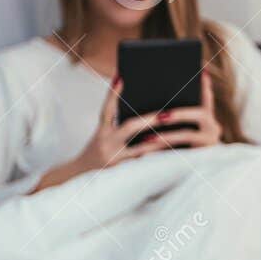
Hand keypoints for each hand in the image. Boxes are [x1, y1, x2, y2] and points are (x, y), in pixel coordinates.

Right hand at [32, 75, 215, 193]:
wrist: (81, 182)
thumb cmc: (98, 155)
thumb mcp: (103, 138)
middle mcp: (106, 143)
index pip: (107, 109)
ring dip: (161, 139)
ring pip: (143, 147)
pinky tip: (176, 152)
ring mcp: (115, 158)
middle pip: (130, 126)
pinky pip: (147, 163)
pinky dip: (160, 157)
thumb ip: (117, 125)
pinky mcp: (124, 172)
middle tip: (169, 111)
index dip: (113, 94)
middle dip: (151, 118)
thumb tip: (138, 104)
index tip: (122, 77)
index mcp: (102, 132)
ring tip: (179, 131)